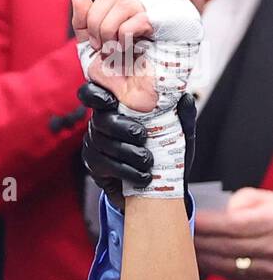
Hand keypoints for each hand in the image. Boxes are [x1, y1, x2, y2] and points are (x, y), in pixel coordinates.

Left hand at [73, 0, 160, 112]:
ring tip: (116, 51)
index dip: (91, 18)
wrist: (133, 101)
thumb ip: (82, 24)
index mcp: (121, 12)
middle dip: (97, 25)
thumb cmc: (117, 78)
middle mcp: (137, 10)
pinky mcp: (162, 27)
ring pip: (123, 1)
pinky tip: (128, 50)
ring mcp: (150, 16)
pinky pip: (137, 19)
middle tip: (105, 49)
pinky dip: (124, 38)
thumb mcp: (90, 50)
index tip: (95, 44)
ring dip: (109, 32)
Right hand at [79, 82, 196, 211]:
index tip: (112, 101)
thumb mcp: (179, 134)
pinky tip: (142, 176)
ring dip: (128, 153)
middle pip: (101, 120)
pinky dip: (127, 171)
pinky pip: (106, 166)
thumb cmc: (166, 154)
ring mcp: (94, 146)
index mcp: (117, 106)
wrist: (159, 187)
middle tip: (142, 136)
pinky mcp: (95, 168)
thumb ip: (183, 116)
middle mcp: (100, 124)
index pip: (94, 92)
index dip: (96, 94)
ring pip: (104, 144)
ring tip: (148, 161)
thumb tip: (186, 99)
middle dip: (122, 128)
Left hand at [195, 188, 272, 279]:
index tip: (192, 219)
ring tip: (188, 250)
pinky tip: (204, 263)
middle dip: (201, 241)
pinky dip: (217, 270)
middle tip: (182, 235)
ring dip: (204, 258)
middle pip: (227, 247)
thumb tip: (224, 211)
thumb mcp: (269, 199)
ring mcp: (269, 268)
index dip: (209, 223)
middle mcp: (271, 247)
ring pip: (228, 266)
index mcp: (272, 222)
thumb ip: (245, 200)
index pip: (234, 224)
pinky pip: (235, 278)